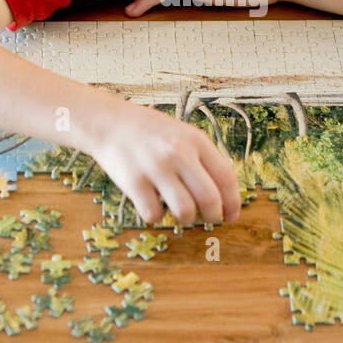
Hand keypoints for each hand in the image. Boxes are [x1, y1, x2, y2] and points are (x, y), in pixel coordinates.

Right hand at [89, 101, 241, 225]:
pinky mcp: (133, 182)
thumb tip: (224, 196)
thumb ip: (203, 160)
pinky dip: (156, 217)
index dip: (233, 202)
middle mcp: (178, 153)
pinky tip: (153, 205)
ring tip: (182, 214)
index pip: (226, 177)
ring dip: (187, 220)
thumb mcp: (184, 135)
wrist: (110, 122)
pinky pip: (154, 214)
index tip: (231, 215)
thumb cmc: (151, 133)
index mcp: (196, 140)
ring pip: (185, 211)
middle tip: (208, 219)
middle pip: (210, 198)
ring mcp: (155, 167)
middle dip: (213, 216)